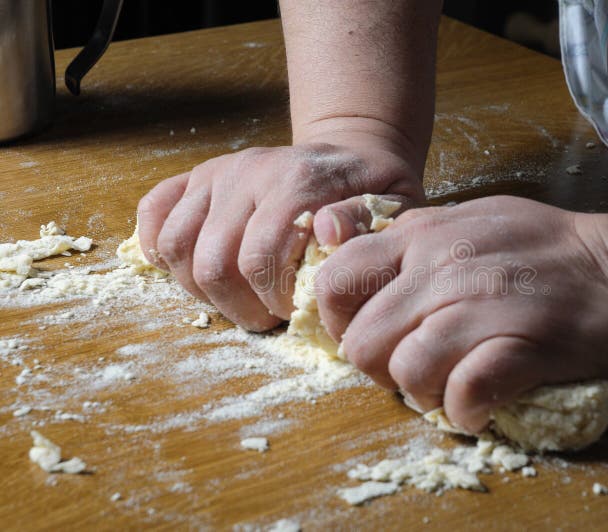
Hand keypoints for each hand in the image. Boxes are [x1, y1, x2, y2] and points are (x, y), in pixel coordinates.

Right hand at [136, 134, 423, 331]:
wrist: (351, 152)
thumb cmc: (373, 192)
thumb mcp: (394, 207)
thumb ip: (364, 223)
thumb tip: (327, 232)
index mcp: (297, 181)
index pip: (258, 259)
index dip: (271, 301)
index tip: (295, 312)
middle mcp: (249, 171)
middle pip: (212, 262)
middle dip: (238, 306)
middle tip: (269, 314)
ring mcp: (218, 172)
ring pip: (176, 246)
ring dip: (202, 289)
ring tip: (240, 296)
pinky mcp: (197, 176)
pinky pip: (153, 212)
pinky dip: (159, 248)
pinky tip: (193, 268)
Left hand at [315, 196, 607, 431]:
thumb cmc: (552, 249)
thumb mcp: (471, 219)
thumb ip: (414, 236)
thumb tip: (352, 247)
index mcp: (425, 234)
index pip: (335, 279)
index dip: (339, 320)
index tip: (371, 334)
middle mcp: (444, 266)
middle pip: (361, 342)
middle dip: (379, 369)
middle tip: (413, 371)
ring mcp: (484, 305)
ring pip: (406, 371)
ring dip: (421, 395)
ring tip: (448, 389)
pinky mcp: (524, 346)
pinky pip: (463, 394)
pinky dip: (464, 412)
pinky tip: (479, 406)